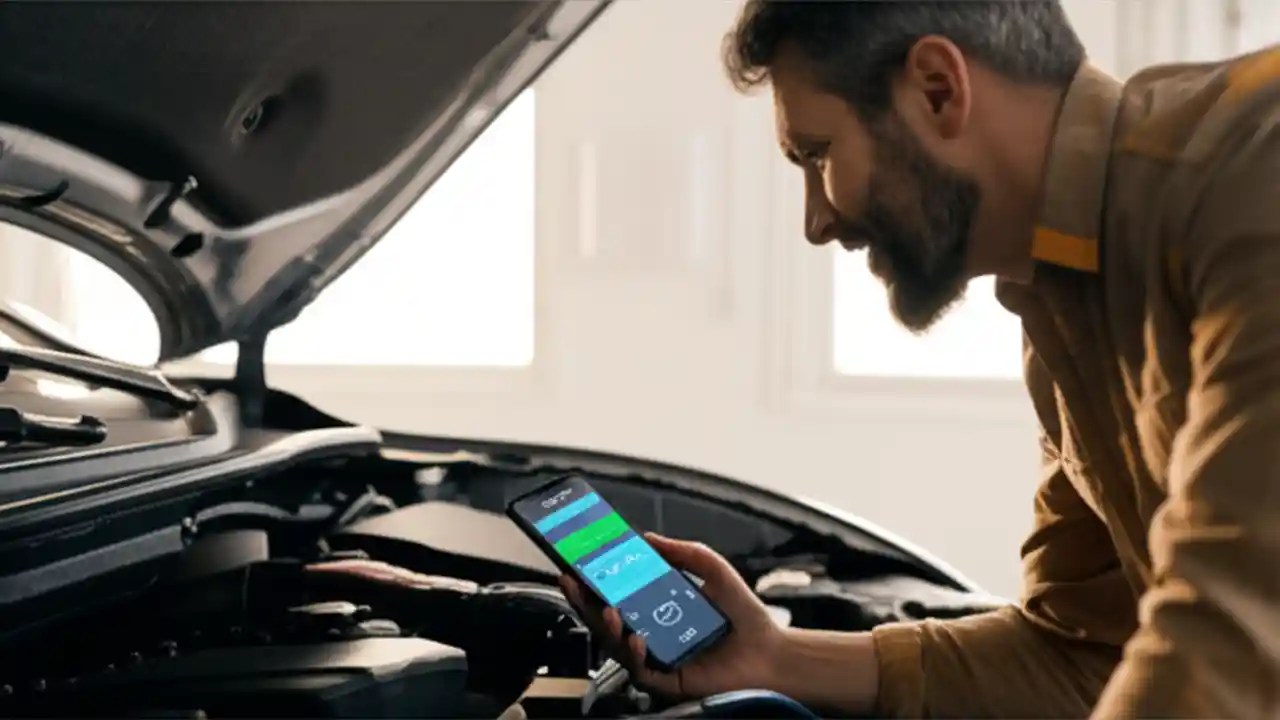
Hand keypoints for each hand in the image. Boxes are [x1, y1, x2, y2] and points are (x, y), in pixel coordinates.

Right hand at [559, 532, 785, 700]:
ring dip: (605, 626)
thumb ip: (683, 552)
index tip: (578, 562)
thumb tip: (648, 537)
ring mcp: (656, 658)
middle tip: (571, 581)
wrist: (770, 652)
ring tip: (606, 610)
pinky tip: (637, 638)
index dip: (594, 580)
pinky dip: (635, 653)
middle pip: (604, 619)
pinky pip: (641, 670)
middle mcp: (650, 632)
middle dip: (583, 601)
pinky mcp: (666, 680)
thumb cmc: (744, 616)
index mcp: (655, 608)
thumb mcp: (713, 570)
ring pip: (615, 645)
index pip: (615, 593)